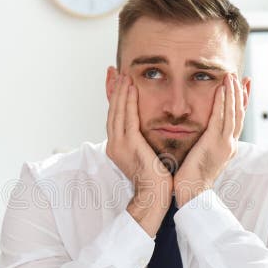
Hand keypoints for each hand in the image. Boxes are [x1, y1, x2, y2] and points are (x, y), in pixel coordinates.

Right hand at [106, 73, 171, 235]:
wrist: (153, 195)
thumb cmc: (155, 179)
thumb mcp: (145, 155)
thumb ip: (142, 141)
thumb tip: (147, 132)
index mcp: (117, 146)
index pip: (114, 117)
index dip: (114, 98)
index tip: (116, 82)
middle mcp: (114, 144)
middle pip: (112, 111)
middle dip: (113, 90)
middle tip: (115, 72)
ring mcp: (119, 144)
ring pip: (117, 111)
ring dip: (120, 91)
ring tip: (124, 75)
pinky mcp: (129, 144)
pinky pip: (127, 117)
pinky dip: (128, 101)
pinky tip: (131, 88)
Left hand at [174, 73, 243, 206]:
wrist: (192, 193)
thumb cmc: (192, 177)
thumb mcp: (203, 156)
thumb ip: (206, 143)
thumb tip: (204, 134)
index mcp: (228, 146)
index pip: (238, 119)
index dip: (241, 102)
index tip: (243, 87)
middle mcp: (230, 144)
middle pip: (240, 113)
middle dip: (240, 93)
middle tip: (241, 77)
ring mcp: (224, 143)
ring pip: (233, 113)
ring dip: (232, 93)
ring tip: (231, 77)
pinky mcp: (215, 143)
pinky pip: (220, 118)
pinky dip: (222, 102)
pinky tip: (221, 90)